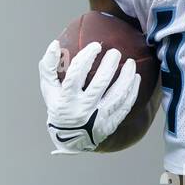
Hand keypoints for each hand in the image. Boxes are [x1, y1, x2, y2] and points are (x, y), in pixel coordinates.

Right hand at [38, 38, 140, 153]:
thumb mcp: (49, 90)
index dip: (87, 57)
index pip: (76, 74)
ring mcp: (98, 118)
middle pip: (100, 83)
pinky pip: (125, 106)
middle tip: (116, 52)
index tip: (96, 46)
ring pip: (117, 95)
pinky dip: (132, 91)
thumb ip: (48, 67)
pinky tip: (136, 78)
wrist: (69, 140)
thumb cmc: (59, 107)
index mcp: (66, 99)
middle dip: (110, 64)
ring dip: (126, 77)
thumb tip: (55, 44)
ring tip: (131, 63)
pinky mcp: (110, 124)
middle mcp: (83, 109)